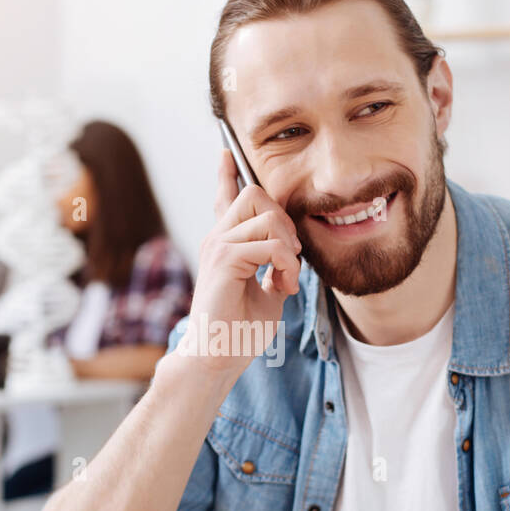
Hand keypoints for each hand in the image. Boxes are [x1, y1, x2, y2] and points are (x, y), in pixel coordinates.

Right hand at [175, 149, 300, 374]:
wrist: (218, 357)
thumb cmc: (240, 330)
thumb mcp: (267, 291)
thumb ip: (275, 266)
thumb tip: (290, 252)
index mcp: (226, 244)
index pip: (225, 198)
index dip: (228, 174)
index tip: (227, 153)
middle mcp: (218, 239)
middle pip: (255, 194)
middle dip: (284, 219)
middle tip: (292, 256)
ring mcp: (218, 246)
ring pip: (266, 216)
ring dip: (290, 247)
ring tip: (288, 278)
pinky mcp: (225, 260)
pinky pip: (272, 245)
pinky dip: (288, 265)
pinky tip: (284, 287)